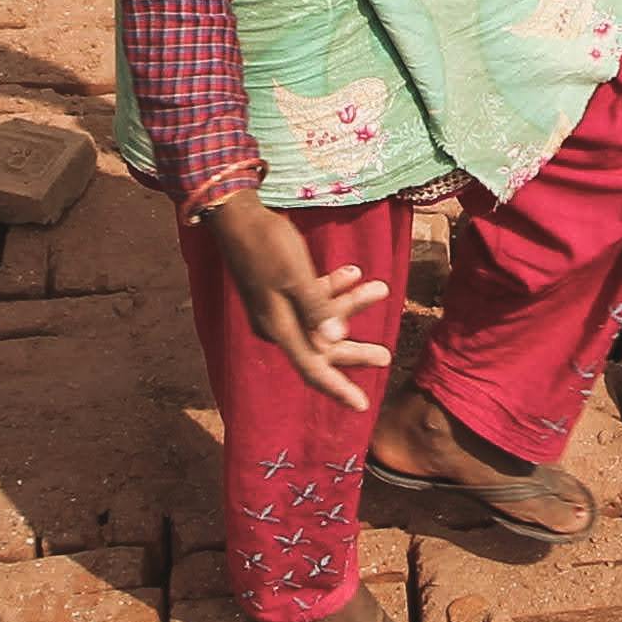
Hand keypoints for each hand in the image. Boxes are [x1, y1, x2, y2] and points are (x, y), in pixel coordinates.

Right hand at [200, 196, 389, 400]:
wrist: (236, 215)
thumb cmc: (267, 244)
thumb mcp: (296, 277)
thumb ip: (316, 309)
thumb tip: (333, 341)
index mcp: (279, 328)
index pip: (313, 368)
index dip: (338, 388)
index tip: (361, 406)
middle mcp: (277, 325)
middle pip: (321, 347)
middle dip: (353, 350)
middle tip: (385, 355)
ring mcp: (277, 308)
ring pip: (320, 318)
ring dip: (349, 304)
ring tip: (380, 287)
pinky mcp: (279, 291)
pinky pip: (310, 298)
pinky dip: (331, 288)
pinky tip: (353, 273)